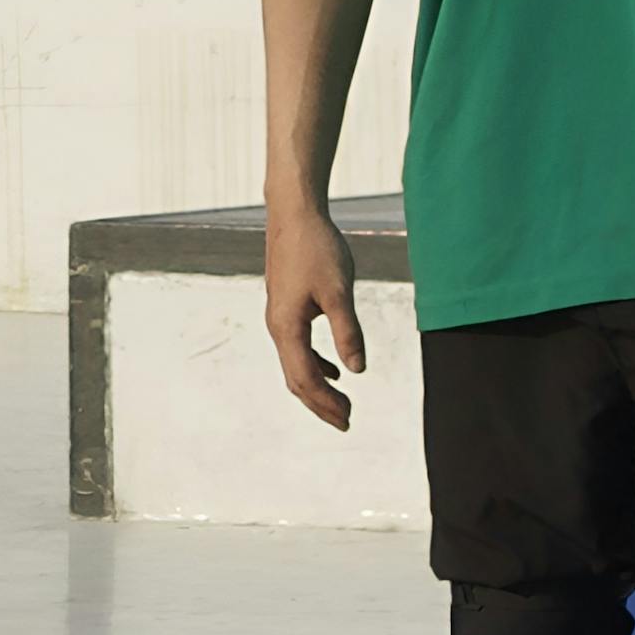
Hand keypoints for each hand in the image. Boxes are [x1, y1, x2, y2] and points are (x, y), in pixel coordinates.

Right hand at [261, 201, 363, 427]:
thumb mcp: (338, 292)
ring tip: (341, 402)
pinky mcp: (286, 306)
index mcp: (287, 327)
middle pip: (295, 378)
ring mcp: (279, 316)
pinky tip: (334, 367)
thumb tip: (357, 370)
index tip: (349, 418)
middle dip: (320, 403)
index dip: (326, 403)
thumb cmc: (317, 248)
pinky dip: (315, 364)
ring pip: (295, 364)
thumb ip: (348, 332)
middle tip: (346, 421)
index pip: (305, 378)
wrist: (293, 213)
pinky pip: (297, 347)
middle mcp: (278, 326)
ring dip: (317, 386)